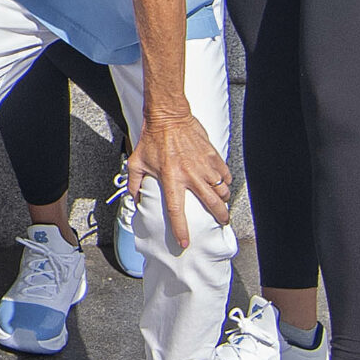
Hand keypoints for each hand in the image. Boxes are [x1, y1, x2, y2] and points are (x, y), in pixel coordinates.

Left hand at [125, 108, 232, 251]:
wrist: (169, 116)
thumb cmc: (152, 139)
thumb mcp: (137, 162)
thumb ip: (134, 183)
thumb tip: (134, 200)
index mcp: (171, 178)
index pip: (176, 211)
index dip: (181, 229)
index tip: (185, 243)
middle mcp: (190, 175)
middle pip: (211, 203)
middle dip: (220, 216)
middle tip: (222, 222)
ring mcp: (204, 165)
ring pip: (221, 190)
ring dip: (223, 198)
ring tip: (221, 202)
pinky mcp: (213, 155)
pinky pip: (225, 174)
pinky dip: (225, 181)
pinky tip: (222, 183)